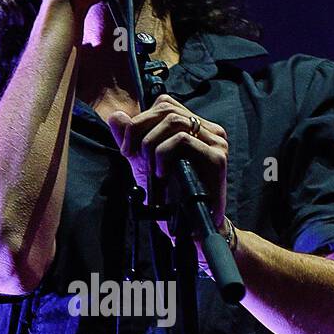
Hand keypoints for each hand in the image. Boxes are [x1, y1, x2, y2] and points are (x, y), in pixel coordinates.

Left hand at [106, 94, 228, 237]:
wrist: (191, 228)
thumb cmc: (171, 197)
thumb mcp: (144, 163)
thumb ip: (130, 138)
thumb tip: (116, 116)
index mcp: (195, 127)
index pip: (165, 105)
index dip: (140, 121)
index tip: (126, 148)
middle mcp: (208, 130)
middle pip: (167, 109)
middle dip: (140, 130)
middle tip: (130, 154)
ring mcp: (216, 142)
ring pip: (174, 121)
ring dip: (151, 144)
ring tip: (149, 168)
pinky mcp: (217, 158)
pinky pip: (183, 140)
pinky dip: (164, 154)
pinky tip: (161, 173)